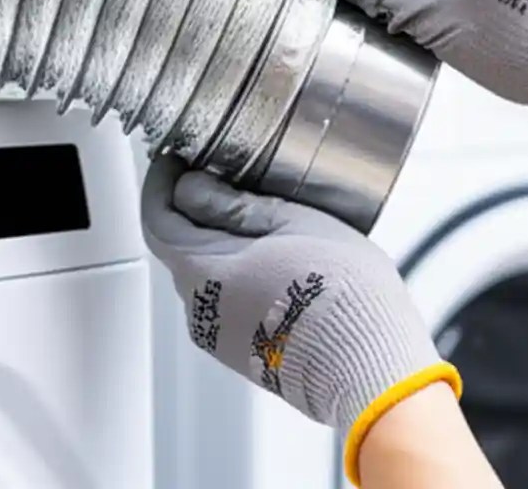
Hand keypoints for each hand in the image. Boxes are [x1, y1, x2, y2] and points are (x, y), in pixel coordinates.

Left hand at [139, 156, 461, 485]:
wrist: (371, 366)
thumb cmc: (340, 295)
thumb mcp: (290, 224)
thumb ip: (234, 204)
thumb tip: (193, 186)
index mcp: (202, 273)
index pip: (156, 218)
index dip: (162, 183)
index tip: (177, 160)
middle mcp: (200, 312)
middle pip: (180, 247)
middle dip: (193, 210)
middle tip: (221, 177)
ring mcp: (220, 338)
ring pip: (206, 277)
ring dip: (220, 244)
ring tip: (259, 218)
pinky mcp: (245, 355)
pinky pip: (227, 304)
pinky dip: (238, 275)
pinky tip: (274, 261)